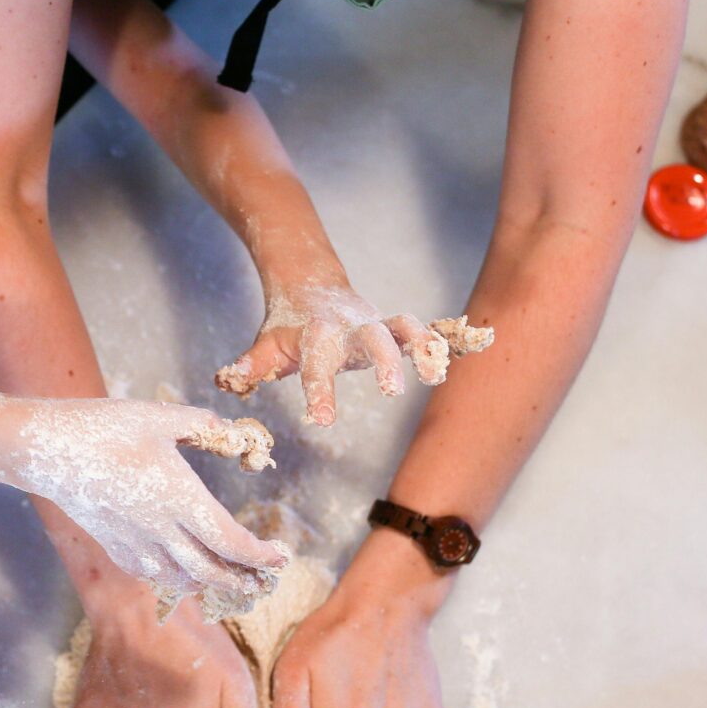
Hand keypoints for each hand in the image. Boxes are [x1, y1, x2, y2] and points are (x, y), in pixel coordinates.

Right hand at [10, 399, 286, 608]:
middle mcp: (160, 528)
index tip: (280, 556)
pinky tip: (184, 573)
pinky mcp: (114, 545)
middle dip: (243, 578)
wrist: (47, 449)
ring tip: (231, 580)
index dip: (260, 555)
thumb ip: (202, 424)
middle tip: (265, 578)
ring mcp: (134, 541)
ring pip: (182, 579)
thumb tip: (234, 431)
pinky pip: (153, 574)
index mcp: (178, 497)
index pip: (230, 541)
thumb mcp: (160, 415)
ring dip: (211, 583)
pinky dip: (176, 580)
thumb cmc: (104, 426)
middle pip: (212, 570)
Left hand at [216, 281, 455, 426]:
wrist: (309, 287)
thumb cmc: (287, 330)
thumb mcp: (265, 346)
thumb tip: (227, 381)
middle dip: (383, 361)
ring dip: (424, 345)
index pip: (317, 369)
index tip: (322, 421)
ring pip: (405, 328)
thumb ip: (249, 366)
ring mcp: (376, 326)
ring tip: (439, 370)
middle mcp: (350, 331)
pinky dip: (450, 335)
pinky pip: (427, 330)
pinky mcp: (395, 328)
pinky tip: (479, 341)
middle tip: (391, 389)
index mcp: (317, 338)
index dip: (319, 393)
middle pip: (371, 341)